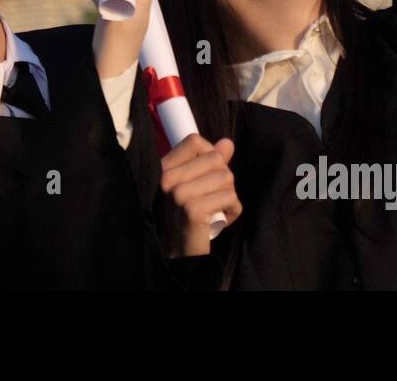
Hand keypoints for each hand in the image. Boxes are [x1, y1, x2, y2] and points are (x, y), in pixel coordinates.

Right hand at [159, 134, 241, 256]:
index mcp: (164, 169)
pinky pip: (230, 197)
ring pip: (226, 178)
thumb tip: (228, 143)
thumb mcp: (194, 186)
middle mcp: (167, 178)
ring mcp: (178, 193)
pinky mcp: (192, 210)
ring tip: (215, 211)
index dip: (210, 155)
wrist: (176, 254)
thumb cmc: (186, 219)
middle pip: (216, 160)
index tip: (207, 176)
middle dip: (223, 181)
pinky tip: (219, 221)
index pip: (195, 141)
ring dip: (229, 197)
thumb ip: (209, 162)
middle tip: (212, 200)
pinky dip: (232, 211)